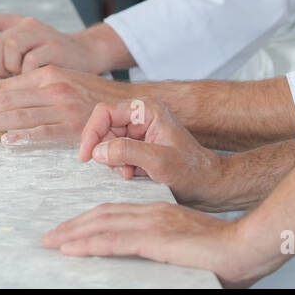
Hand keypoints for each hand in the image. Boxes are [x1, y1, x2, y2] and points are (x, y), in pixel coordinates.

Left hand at [0, 12, 124, 76]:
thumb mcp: (27, 50)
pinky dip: (29, 74)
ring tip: (25, 77)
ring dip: (13, 69)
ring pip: (10, 47)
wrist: (88, 55)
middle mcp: (27, 25)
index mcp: (17, 24)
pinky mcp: (54, 46)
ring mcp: (41, 33)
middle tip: (11, 76)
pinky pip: (30, 61)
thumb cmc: (52, 60)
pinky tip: (38, 78)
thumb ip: (6, 53)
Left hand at [0, 65, 130, 145]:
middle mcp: (51, 87)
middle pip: (5, 99)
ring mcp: (61, 107)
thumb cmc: (91, 97)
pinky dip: (24, 137)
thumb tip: (1, 104)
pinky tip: (5, 141)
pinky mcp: (72, 127)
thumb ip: (34, 91)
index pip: (4, 87)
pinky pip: (43, 133)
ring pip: (18, 115)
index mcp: (45, 75)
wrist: (128, 105)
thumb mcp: (62, 83)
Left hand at [42, 202, 267, 287]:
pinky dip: (87, 243)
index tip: (72, 230)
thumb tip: (156, 261)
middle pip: (103, 214)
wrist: (247, 247)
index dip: (91, 220)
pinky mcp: (154, 238)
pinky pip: (113, 240)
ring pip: (102, 224)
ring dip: (73, 233)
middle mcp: (153, 212)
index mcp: (161, 213)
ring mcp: (153, 223)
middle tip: (52, 236)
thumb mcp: (188, 249)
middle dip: (74, 225)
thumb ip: (168, 251)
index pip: (117, 212)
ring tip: (53, 242)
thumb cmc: (227, 255)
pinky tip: (71, 248)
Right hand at [78, 98, 224, 207]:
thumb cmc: (191, 171)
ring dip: (115, 162)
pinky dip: (120, 167)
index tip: (86, 156)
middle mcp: (140, 116)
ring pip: (108, 143)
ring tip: (133, 174)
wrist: (207, 185)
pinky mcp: (138, 145)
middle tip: (122, 171)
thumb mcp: (158, 161)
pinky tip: (135, 175)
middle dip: (106, 152)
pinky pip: (116, 154)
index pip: (104, 112)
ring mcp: (139, 131)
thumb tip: (98, 151)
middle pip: (104, 128)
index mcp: (146, 109)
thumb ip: (127, 152)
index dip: (91, 133)